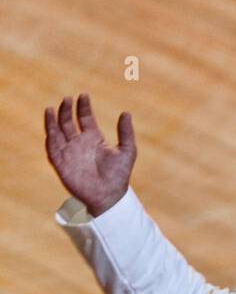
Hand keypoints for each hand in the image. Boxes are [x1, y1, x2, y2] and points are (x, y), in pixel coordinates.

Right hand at [44, 93, 136, 216]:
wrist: (109, 197)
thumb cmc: (119, 176)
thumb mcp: (127, 152)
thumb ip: (126, 133)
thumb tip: (126, 113)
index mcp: (93, 138)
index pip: (84, 117)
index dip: (83, 106)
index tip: (83, 96)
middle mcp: (79, 143)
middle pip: (68, 121)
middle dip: (66, 109)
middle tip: (68, 99)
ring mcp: (69, 152)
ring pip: (57, 131)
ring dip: (53, 120)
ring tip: (51, 108)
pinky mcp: (61, 163)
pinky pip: (52, 147)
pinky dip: (50, 137)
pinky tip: (50, 128)